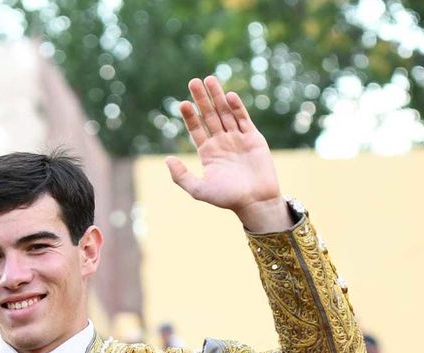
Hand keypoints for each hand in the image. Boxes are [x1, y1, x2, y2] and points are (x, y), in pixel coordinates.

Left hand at [165, 77, 288, 232]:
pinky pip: (243, 119)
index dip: (189, 116)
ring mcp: (238, 138)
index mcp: (208, 152)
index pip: (196, 128)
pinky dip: (236, 107)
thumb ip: (181, 176)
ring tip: (209, 79)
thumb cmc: (227, 198)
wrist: (256, 202)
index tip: (182, 103)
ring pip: (226, 112)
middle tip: (193, 81)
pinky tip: (228, 96)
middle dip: (202, 99)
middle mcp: (222, 142)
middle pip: (209, 115)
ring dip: (218, 97)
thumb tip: (167, 159)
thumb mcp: (199, 189)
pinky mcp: (253, 137)